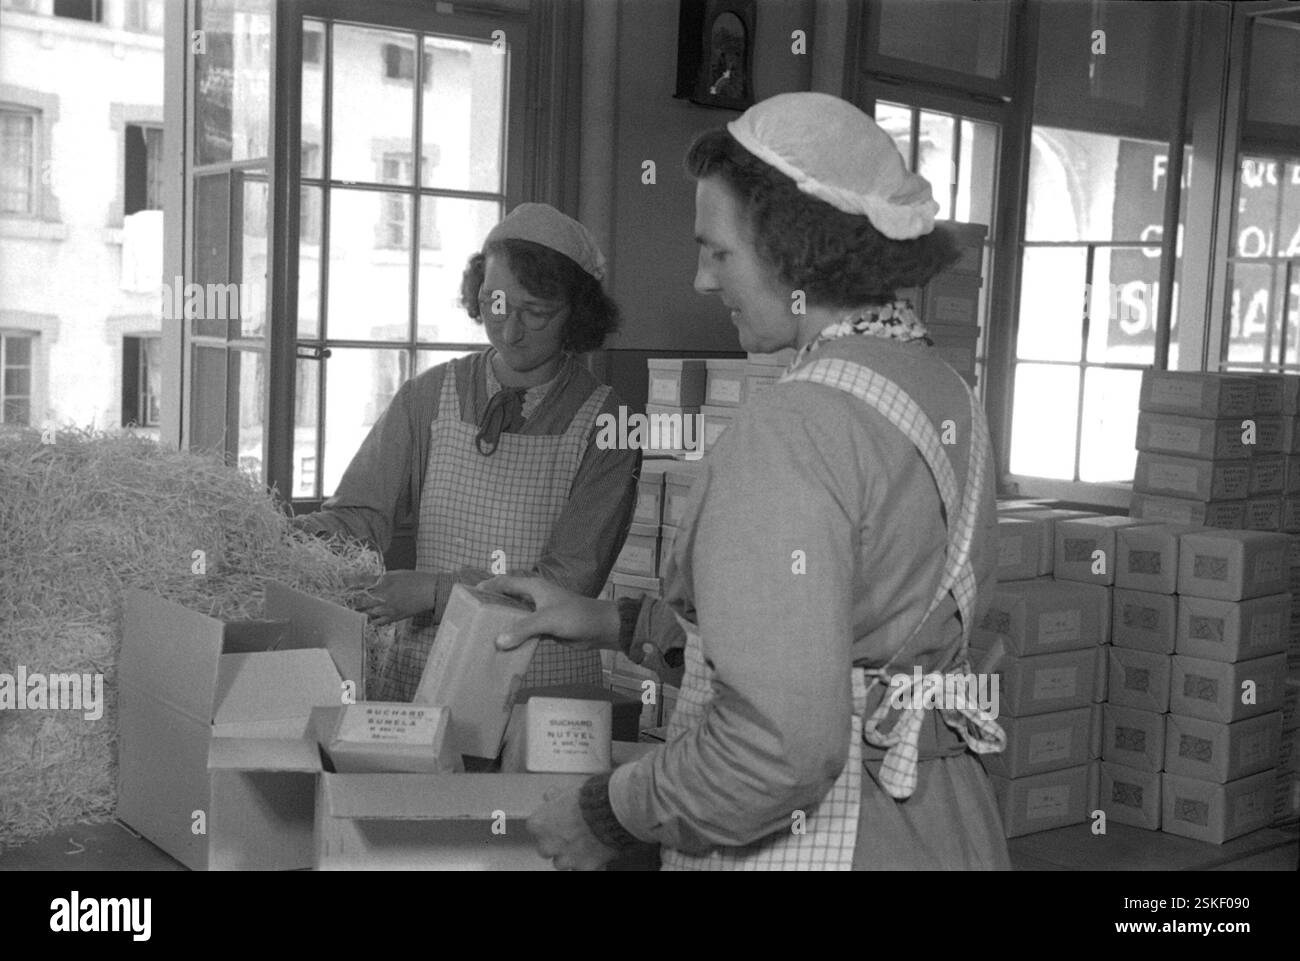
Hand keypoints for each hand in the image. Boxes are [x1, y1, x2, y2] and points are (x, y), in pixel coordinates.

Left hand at [345, 571, 439, 626]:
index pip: (361, 582)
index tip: (342, 582)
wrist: (430, 592)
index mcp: (384, 581)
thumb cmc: (415, 580)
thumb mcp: (396, 573)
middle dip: (350, 599)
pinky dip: (369, 620)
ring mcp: (387, 608)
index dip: (349, 582)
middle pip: (359, 600)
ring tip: (352, 609)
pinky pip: (375, 622)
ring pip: (365, 612)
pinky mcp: (392, 618)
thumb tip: (368, 582)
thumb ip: (381, 578)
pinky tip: (366, 617)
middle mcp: (383, 595)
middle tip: (344, 599)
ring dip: (357, 611)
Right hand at [478, 575, 620, 651]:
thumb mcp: (547, 619)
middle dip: (491, 607)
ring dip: (502, 625)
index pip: (505, 582)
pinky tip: (503, 648)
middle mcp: (534, 598)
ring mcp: (539, 613)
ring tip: (481, 635)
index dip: (487, 586)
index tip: (469, 595)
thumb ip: (523, 629)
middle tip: (471, 618)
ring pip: (515, 617)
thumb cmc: (574, 615)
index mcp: (533, 587)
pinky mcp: (544, 628)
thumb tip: (498, 641)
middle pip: (507, 600)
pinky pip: (524, 632)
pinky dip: (514, 637)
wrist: (599, 628)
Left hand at [527, 787, 618, 871]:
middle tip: (571, 833)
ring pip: (561, 863)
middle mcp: (547, 845)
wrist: (609, 812)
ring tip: (585, 844)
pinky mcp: (583, 868)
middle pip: (545, 849)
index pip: (535, 828)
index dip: (548, 825)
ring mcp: (565, 858)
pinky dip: (588, 864)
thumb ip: (554, 797)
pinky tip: (596, 854)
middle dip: (557, 843)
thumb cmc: (588, 800)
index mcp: (538, 824)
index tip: (556, 822)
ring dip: (570, 856)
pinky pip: (582, 869)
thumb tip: (551, 795)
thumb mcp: (567, 791)